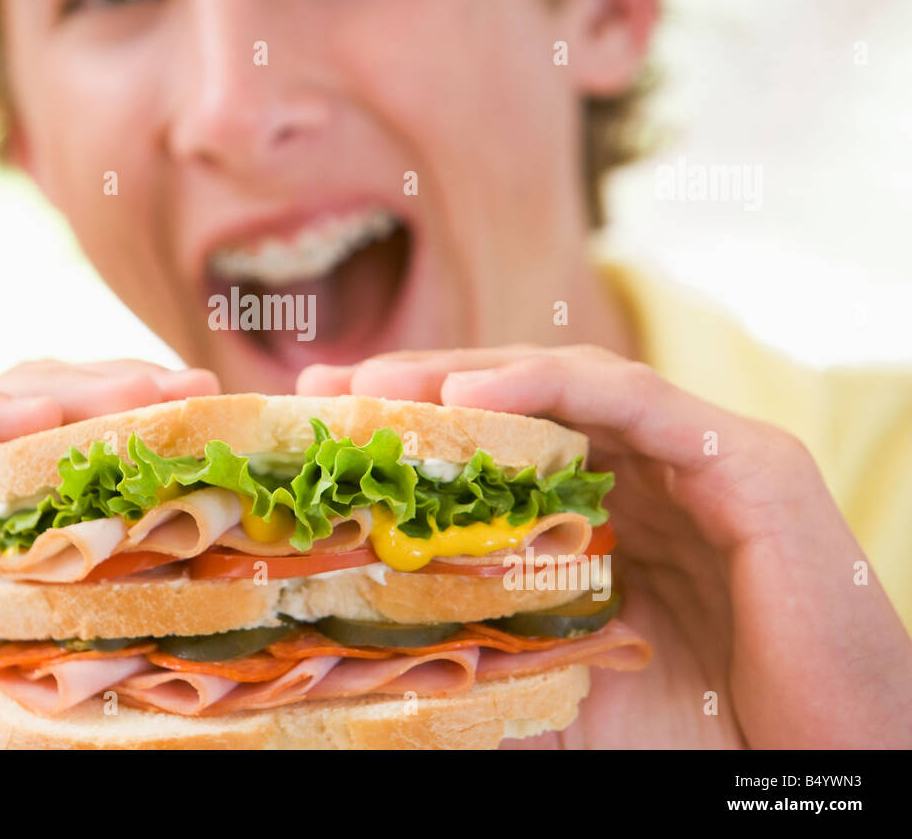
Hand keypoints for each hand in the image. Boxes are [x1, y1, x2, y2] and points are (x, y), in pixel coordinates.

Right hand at [0, 360, 218, 747]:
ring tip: (134, 393)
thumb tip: (164, 657)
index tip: (204, 422)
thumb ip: (55, 652)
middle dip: (109, 390)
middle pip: (23, 406)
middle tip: (190, 389)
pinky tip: (38, 412)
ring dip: (57, 390)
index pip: (53, 446)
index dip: (126, 425)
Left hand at [299, 346, 911, 747]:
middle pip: (522, 401)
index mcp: (610, 512)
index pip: (498, 446)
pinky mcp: (746, 461)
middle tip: (332, 388)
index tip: (324, 424)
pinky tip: (468, 393)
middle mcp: (651, 471)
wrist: (820, 770)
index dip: (413, 430)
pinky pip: (634, 399)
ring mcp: (700, 456)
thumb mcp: (563, 688)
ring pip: (568, 384)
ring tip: (382, 387)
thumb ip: (488, 661)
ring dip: (467, 373)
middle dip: (423, 388)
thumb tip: (366, 673)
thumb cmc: (702, 734)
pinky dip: (548, 383)